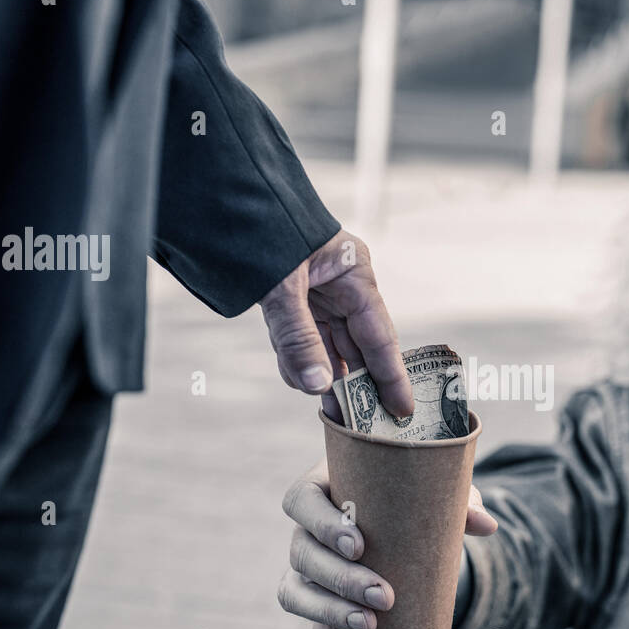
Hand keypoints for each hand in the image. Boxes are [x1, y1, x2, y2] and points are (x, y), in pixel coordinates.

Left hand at [259, 230, 414, 419]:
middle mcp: (343, 287)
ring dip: (324, 378)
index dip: (392, 376)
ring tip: (329, 410)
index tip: (403, 411)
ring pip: (329, 348)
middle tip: (362, 426)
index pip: (380, 335)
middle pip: (358, 347)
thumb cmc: (262, 231)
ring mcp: (319, 296)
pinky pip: (304, 342)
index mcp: (355, 273)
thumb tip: (317, 388)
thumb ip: (298, 338)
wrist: (224, 202)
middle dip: (357, 386)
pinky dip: (299, 362)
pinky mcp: (295, 303)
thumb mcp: (280, 287)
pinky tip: (298, 377)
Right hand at [279, 460, 498, 628]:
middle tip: (383, 594)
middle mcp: (306, 530)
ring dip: (331, 611)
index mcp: (324, 488)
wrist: (411, 531)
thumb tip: (487, 526)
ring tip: (370, 624)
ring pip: (296, 592)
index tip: (359, 544)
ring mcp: (307, 569)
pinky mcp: (318, 603)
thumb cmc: (415, 500)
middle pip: (301, 552)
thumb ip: (460, 503)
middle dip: (339, 578)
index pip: (301, 500)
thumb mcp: (436, 494)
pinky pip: (312, 627)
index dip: (321, 523)